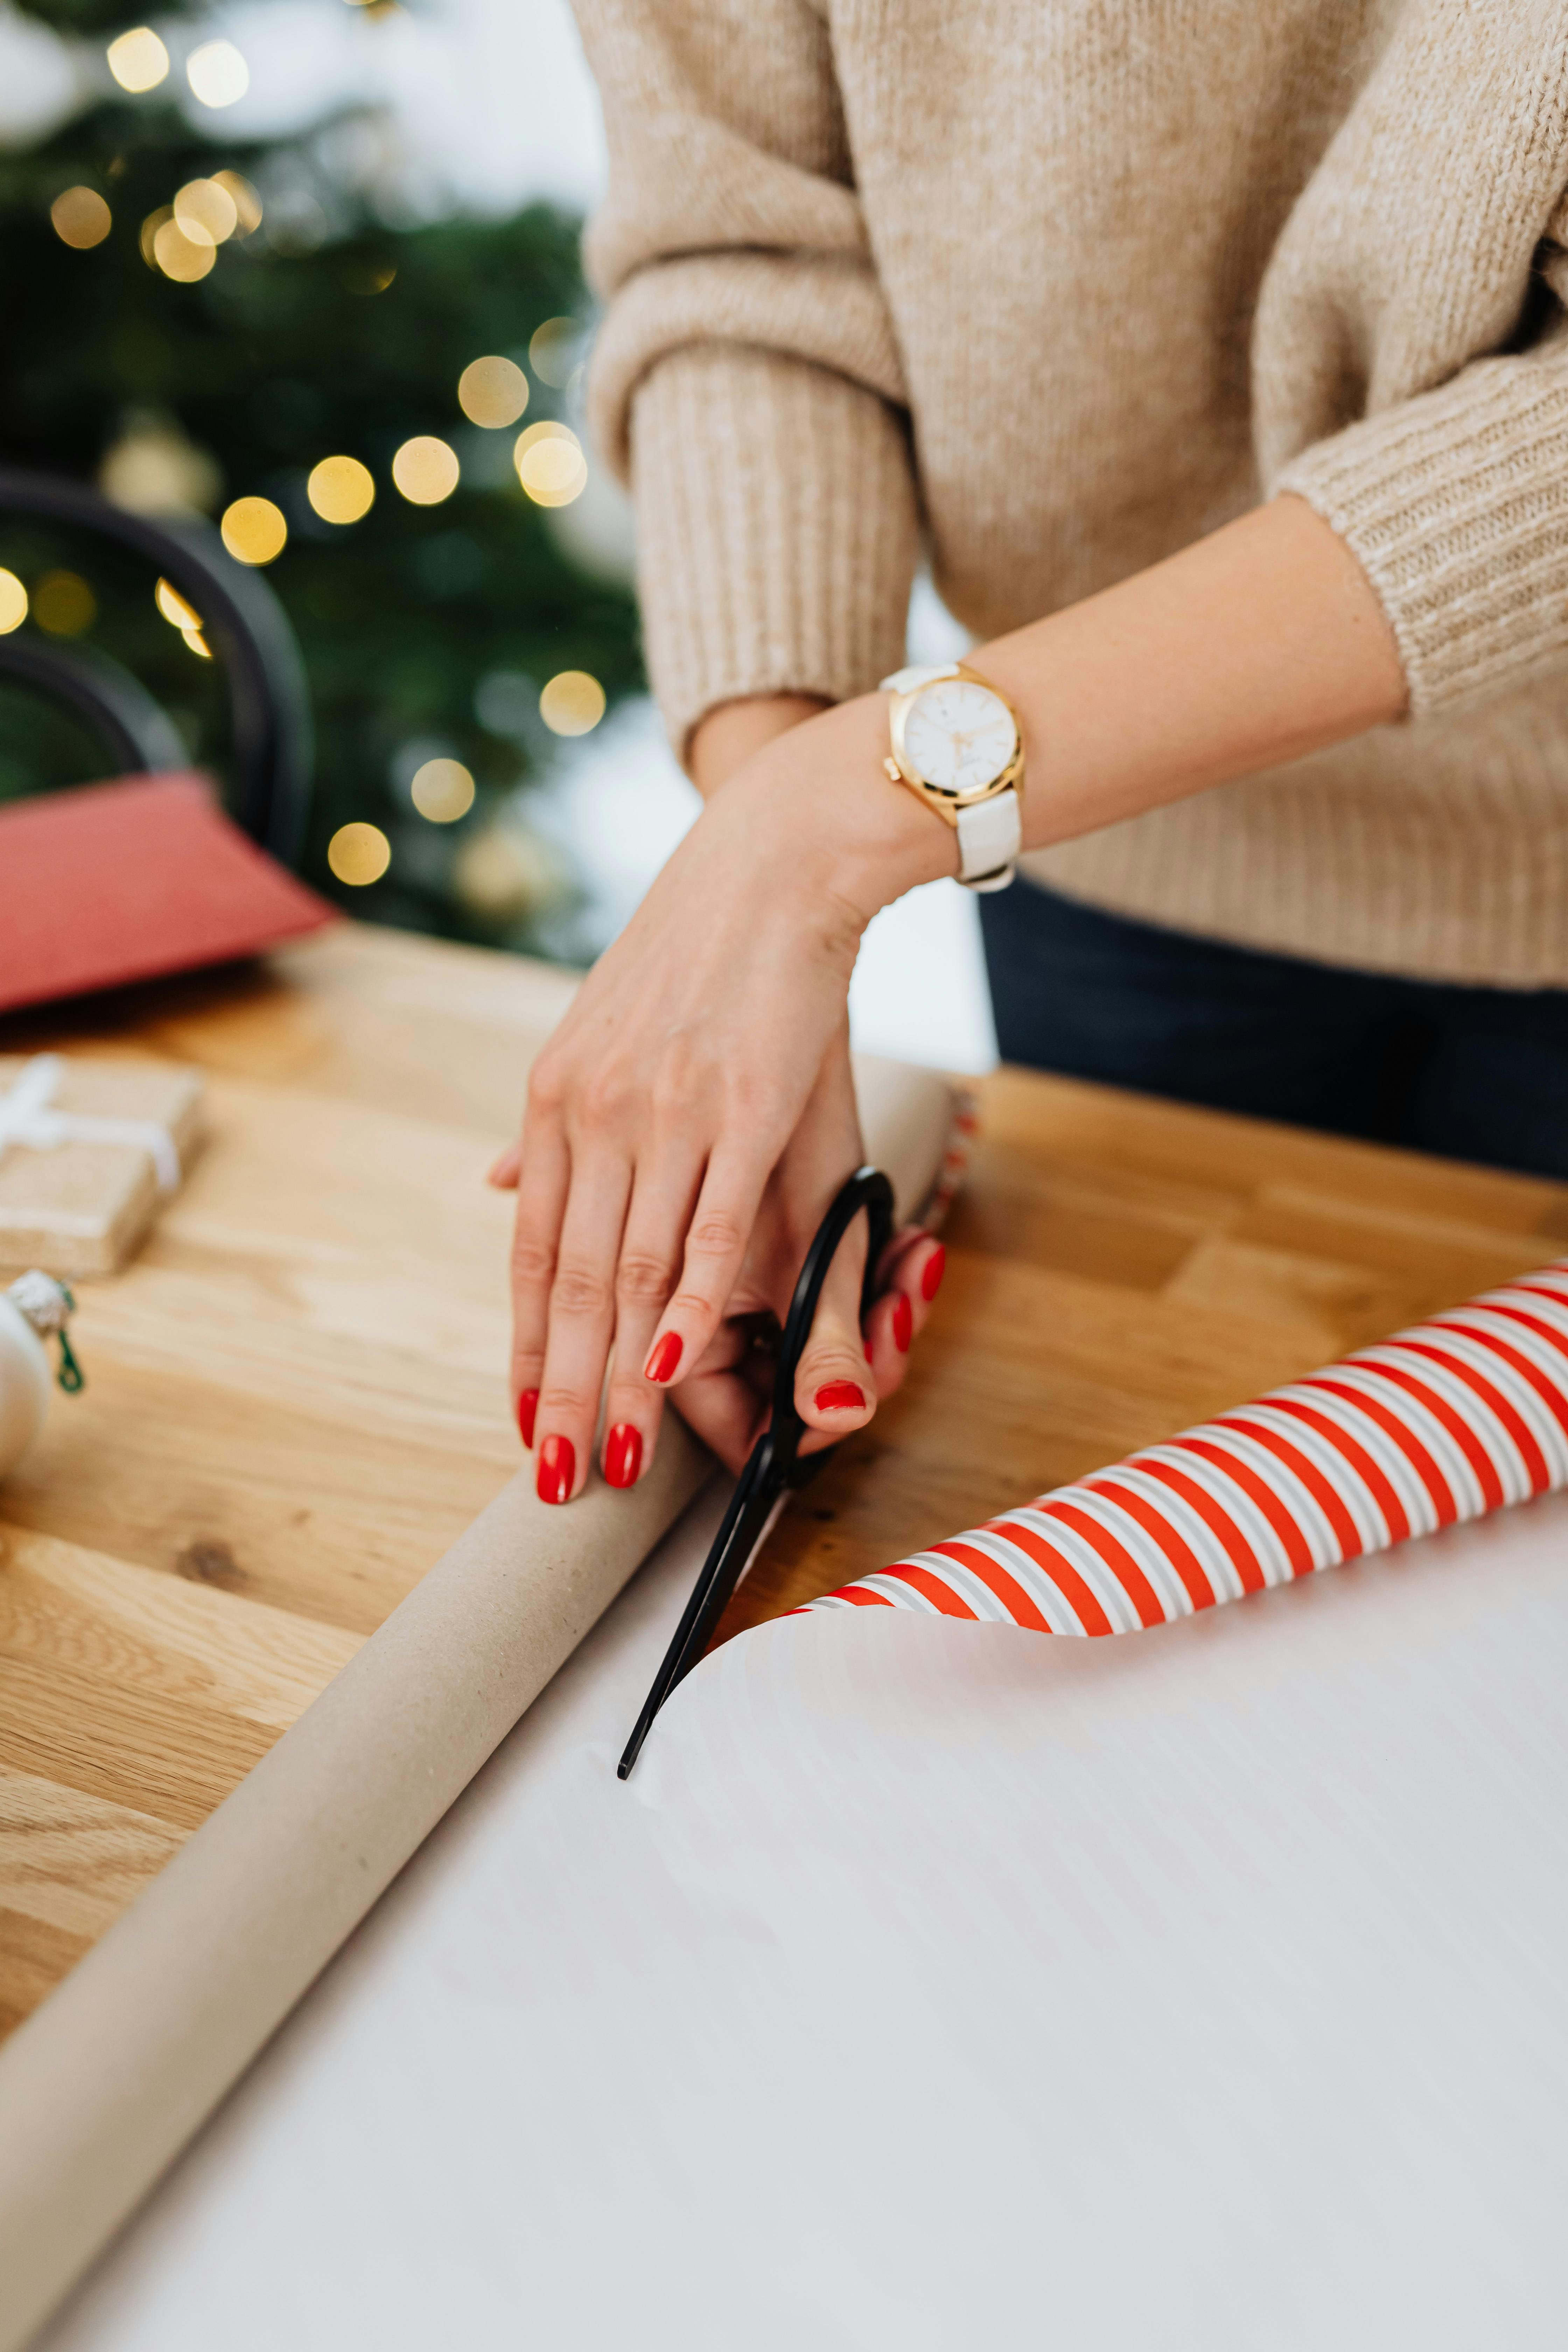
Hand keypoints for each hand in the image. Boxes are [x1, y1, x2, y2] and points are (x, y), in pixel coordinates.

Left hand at [492, 695, 948, 1501]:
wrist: (770, 872)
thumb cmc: (696, 965)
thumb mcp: (598, 1040)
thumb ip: (556, 1129)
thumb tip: (496, 1182)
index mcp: (557, 1103)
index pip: (533, 1254)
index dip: (529, 1348)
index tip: (525, 1424)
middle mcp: (594, 1114)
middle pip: (573, 1282)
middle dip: (565, 1390)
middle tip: (558, 1478)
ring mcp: (664, 1114)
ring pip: (631, 1272)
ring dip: (620, 1376)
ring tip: (616, 1455)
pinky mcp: (739, 1110)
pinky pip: (704, 1227)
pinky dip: (686, 1305)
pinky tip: (671, 1367)